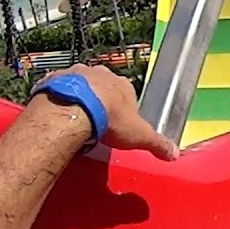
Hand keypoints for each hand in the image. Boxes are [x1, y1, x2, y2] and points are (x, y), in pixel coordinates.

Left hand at [33, 64, 179, 159]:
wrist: (74, 110)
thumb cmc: (109, 119)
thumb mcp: (139, 136)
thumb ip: (157, 144)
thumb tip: (174, 154)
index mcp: (123, 85)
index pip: (127, 94)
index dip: (123, 108)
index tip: (118, 122)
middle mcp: (100, 74)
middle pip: (102, 86)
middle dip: (100, 99)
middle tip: (96, 120)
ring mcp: (76, 73)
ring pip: (79, 83)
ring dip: (78, 96)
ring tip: (75, 117)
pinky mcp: (54, 78)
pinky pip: (55, 85)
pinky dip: (56, 95)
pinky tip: (56, 110)